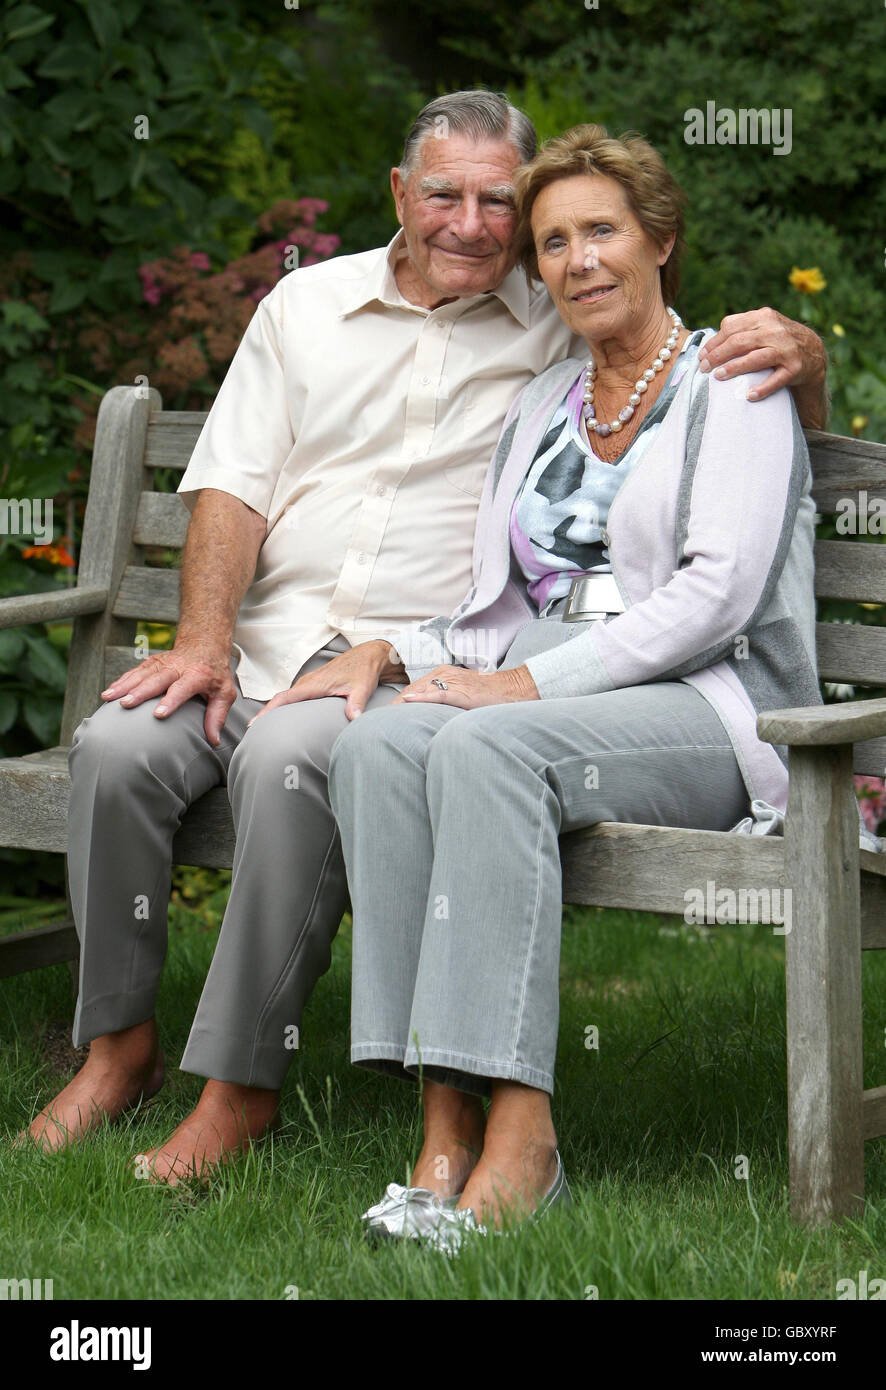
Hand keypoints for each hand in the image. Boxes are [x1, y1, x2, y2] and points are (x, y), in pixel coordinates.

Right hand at [100, 641, 236, 745]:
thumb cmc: (215, 673)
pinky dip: (121, 681)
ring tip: (108, 697)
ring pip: (141, 674)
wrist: (205, 645)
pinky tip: (109, 691)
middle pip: (156, 680)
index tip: (158, 715)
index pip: (182, 689)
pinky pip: (134, 671)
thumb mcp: (225, 693)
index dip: (170, 701)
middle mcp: (177, 667)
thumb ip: (217, 716)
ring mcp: (162, 663)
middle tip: (125, 704)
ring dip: (124, 685)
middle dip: (139, 692)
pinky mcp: (152, 662)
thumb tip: (214, 741)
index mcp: (197, 675)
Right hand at [248, 640, 403, 725]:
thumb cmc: (364, 670)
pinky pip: (295, 698)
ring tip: (264, 731)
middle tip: (254, 736)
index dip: (268, 711)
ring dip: (275, 712)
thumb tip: (354, 718)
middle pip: (280, 701)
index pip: (284, 698)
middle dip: (266, 716)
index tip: (254, 724)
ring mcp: (310, 683)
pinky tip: (285, 720)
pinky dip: (286, 708)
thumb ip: (356, 704)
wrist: (369, 656)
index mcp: (314, 684)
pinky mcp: (314, 685)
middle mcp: (308, 683)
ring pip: (287, 699)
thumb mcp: (362, 688)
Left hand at [393, 663, 538, 708]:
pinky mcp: (462, 692)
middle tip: (376, 720)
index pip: (412, 690)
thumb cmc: (488, 695)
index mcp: (442, 674)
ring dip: (402, 704)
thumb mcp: (461, 695)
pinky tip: (409, 702)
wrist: (513, 689)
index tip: (382, 717)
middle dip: (394, 705)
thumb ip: (444, 701)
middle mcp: (444, 674)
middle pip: (411, 690)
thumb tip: (427, 717)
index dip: (397, 704)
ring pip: (421, 692)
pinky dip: (423, 698)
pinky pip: (438, 694)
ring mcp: (453, 682)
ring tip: (385, 716)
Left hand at [699, 307, 826, 415]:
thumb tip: (710, 343)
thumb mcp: (763, 326)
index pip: (732, 327)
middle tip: (704, 369)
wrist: (813, 352)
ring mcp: (786, 349)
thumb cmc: (778, 341)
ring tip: (718, 377)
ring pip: (755, 358)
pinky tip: (748, 396)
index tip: (701, 356)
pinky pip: (776, 380)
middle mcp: (775, 331)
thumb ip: (741, 328)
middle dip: (718, 356)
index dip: (713, 342)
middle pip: (739, 342)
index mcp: (764, 317)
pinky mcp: (795, 368)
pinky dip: (762, 388)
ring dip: (734, 368)